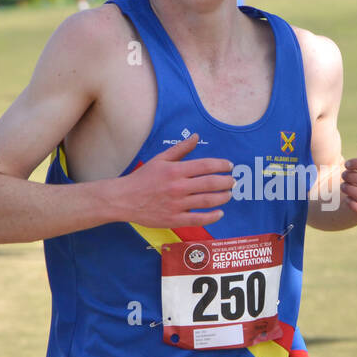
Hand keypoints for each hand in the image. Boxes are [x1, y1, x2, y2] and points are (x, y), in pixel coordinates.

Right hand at [115, 132, 233, 227]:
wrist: (124, 199)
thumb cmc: (142, 178)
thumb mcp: (160, 159)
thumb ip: (180, 149)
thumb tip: (197, 136)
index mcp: (175, 170)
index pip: (205, 165)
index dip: (221, 165)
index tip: (229, 166)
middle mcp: (178, 187)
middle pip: (210, 183)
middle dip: (226, 182)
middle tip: (233, 181)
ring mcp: (176, 204)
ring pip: (207, 201)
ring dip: (222, 198)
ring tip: (229, 195)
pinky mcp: (174, 219)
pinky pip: (198, 219)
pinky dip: (212, 217)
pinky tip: (220, 213)